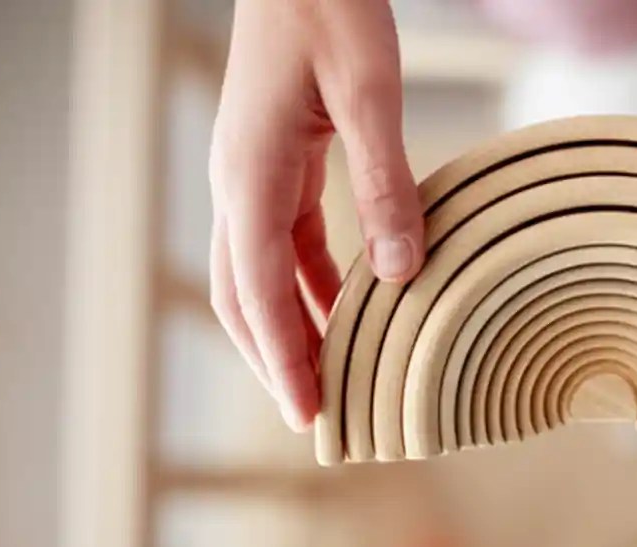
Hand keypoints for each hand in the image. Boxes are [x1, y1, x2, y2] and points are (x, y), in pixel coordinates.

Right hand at [209, 0, 423, 430]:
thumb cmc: (330, 8)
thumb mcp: (369, 92)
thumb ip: (383, 180)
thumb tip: (399, 271)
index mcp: (249, 172)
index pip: (257, 289)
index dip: (282, 359)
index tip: (307, 415)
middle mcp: (237, 183)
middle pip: (240, 295)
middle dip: (273, 358)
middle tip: (317, 416)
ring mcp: (249, 175)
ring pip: (256, 274)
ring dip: (290, 327)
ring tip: (333, 376)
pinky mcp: (273, 165)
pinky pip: (284, 242)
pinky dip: (309, 285)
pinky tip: (348, 305)